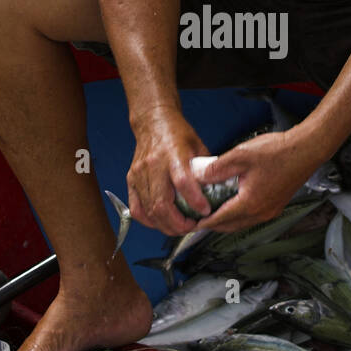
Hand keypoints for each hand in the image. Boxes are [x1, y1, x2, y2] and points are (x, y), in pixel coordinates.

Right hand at [127, 107, 211, 235]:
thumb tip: (219, 189)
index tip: (205, 211)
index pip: (182, 182)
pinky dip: (149, 221)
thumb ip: (206, 168)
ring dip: (166, 225)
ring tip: (180, 227)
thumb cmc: (177, 134)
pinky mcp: (131, 180)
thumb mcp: (198, 146)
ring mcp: (139, 174)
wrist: (153, 122)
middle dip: (178, 223)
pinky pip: (136, 209)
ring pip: (149, 210)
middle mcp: (154, 165)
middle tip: (191, 226)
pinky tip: (161, 223)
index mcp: (173, 154)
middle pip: (162, 204)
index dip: (194, 200)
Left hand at [192, 130, 320, 233]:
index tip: (191, 222)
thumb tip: (198, 177)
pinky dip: (238, 214)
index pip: (219, 220)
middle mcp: (261, 213)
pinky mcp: (276, 205)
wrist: (307, 149)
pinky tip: (232, 202)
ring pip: (241, 223)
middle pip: (229, 226)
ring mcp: (270, 211)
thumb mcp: (240, 156)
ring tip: (212, 210)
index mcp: (250, 204)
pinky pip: (252, 217)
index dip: (203, 222)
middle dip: (212, 224)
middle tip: (198, 217)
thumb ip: (216, 168)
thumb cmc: (278, 151)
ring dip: (226, 220)